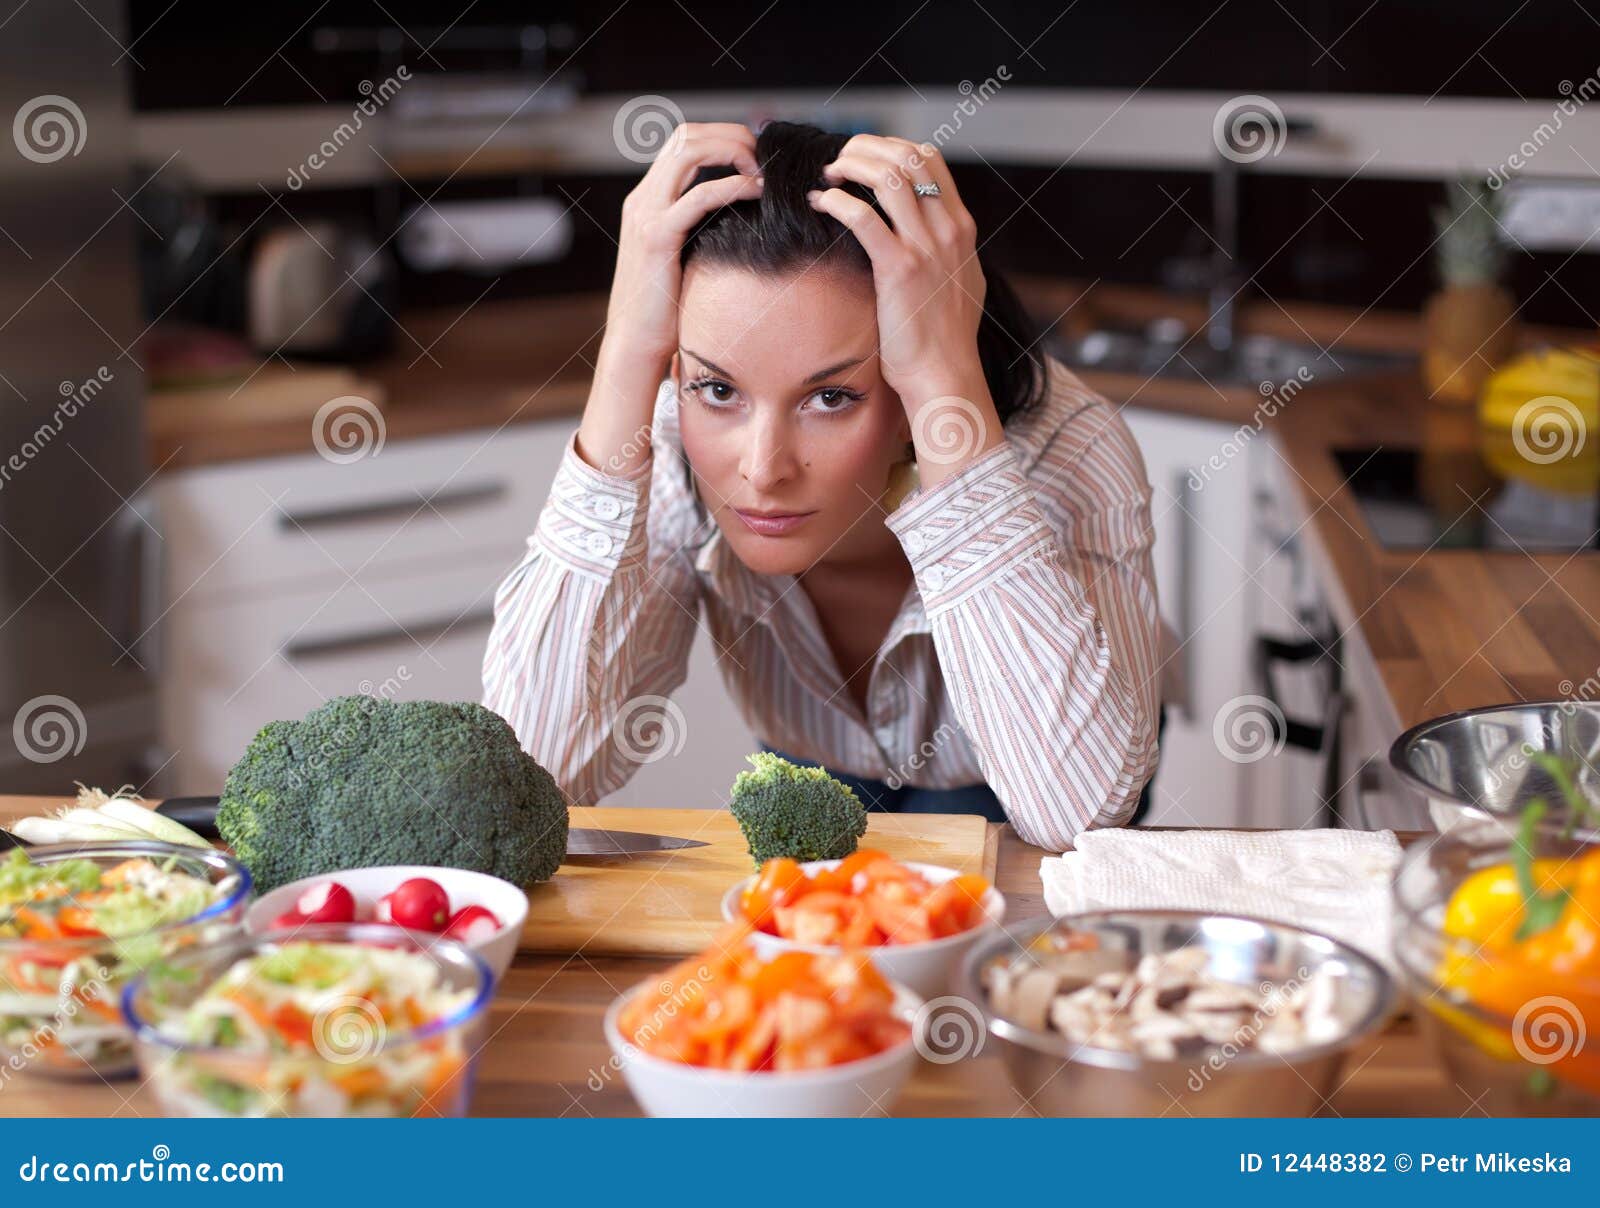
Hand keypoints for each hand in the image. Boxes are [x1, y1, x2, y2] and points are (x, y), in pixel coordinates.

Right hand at [579, 123, 762, 475]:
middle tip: (766, 159)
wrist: (635, 344)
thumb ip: (702, 230)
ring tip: (762, 172)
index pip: (684, 142)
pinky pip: (699, 195)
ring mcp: (646, 214)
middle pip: (687, 135)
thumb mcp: (686, 257)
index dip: (723, 137)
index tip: (757, 158)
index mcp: (648, 200)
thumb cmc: (666, 308)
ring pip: (689, 151)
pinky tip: (757, 194)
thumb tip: (745, 218)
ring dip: (732, 151)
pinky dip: (732, 186)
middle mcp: (643, 199)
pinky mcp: (657, 237)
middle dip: (732, 136)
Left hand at [808, 136, 1002, 480]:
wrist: (944, 375)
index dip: (890, 146)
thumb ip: (943, 249)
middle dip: (866, 147)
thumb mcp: (957, 281)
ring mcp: (926, 247)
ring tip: (826, 176)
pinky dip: (835, 201)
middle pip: (907, 156)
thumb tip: (922, 231)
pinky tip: (818, 203)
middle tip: (837, 161)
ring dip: (850, 166)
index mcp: (960, 227)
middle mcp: (947, 229)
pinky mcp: (899, 268)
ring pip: (888, 176)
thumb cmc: (943, 337)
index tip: (862, 157)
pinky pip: (863, 217)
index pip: (930, 158)